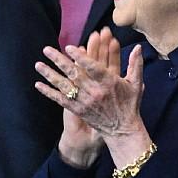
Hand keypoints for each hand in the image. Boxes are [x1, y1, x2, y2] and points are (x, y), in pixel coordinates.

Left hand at [35, 29, 149, 155]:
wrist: (122, 131)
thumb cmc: (129, 105)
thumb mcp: (136, 84)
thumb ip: (135, 64)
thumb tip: (139, 46)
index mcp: (109, 83)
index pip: (93, 67)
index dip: (81, 57)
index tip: (69, 47)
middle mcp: (95, 92)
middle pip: (74, 74)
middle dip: (59, 60)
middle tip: (47, 49)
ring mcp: (84, 102)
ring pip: (64, 86)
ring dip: (50, 74)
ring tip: (38, 64)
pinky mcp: (78, 111)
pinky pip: (61, 100)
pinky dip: (49, 92)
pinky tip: (38, 85)